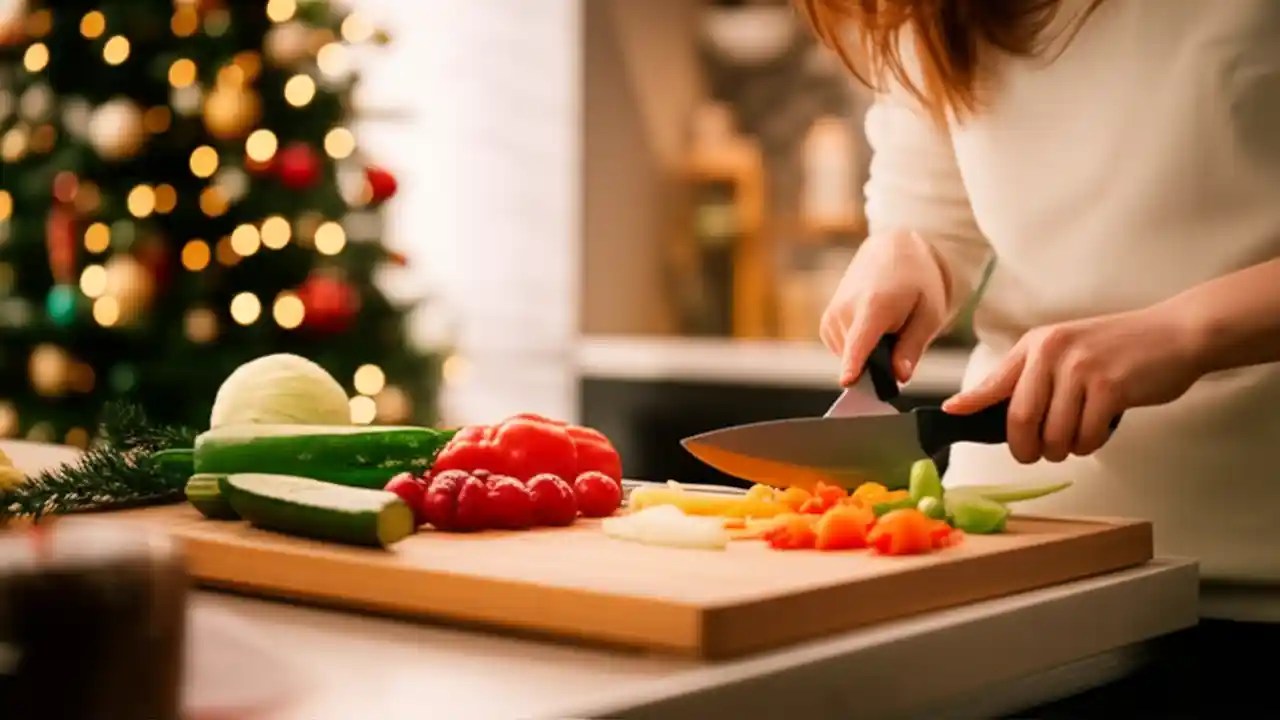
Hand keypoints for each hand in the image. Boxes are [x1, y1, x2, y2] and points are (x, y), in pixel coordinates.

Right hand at [820, 231, 950, 385]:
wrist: (893, 251)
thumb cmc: (916, 282)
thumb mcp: (929, 314)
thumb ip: (912, 348)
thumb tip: (899, 377)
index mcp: (874, 305)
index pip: (859, 342)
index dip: (853, 366)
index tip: (847, 383)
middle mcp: (845, 310)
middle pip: (859, 358)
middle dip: (879, 363)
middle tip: (900, 338)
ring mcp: (831, 316)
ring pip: (850, 357)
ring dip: (869, 354)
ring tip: (886, 326)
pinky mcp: (826, 322)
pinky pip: (843, 350)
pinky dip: (858, 347)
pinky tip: (872, 327)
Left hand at [941, 306, 1203, 462]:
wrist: (1175, 334)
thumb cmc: (1118, 349)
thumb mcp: (1067, 350)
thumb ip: (1032, 376)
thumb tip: (990, 407)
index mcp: (1036, 345)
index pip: (994, 380)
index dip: (969, 402)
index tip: (950, 413)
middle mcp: (1052, 352)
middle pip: (1021, 419)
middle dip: (1025, 448)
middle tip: (1034, 455)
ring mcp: (1080, 368)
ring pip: (1054, 434)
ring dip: (1061, 449)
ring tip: (1074, 439)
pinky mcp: (1110, 387)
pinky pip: (1085, 436)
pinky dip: (1089, 445)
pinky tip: (1097, 432)